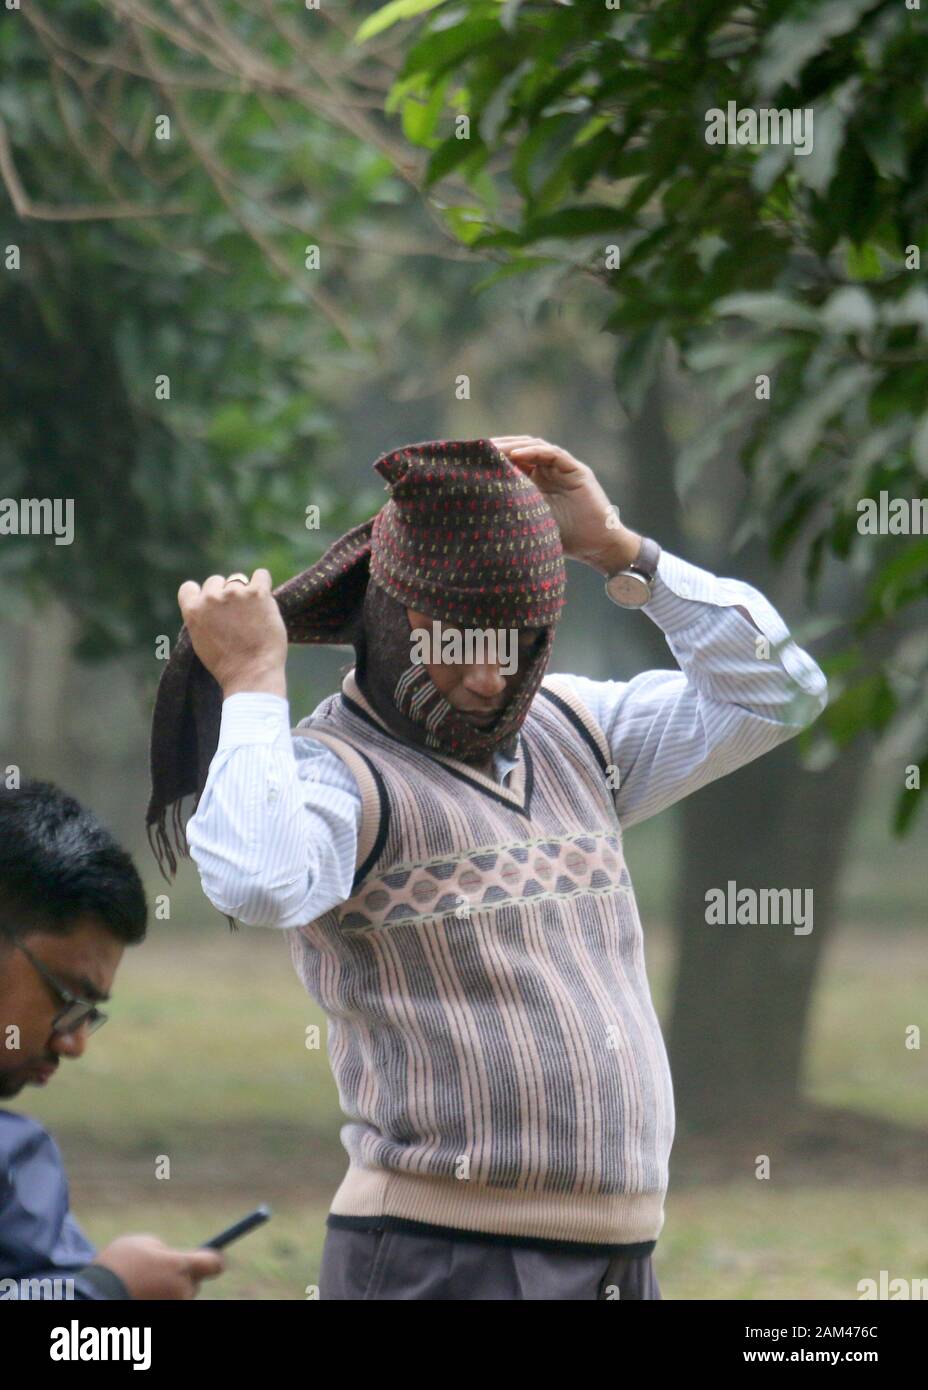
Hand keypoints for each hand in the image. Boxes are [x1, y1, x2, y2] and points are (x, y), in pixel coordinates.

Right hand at [92, 1234, 224, 1299]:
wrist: (93, 1297)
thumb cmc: (117, 1265)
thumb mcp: (140, 1242)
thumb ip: (163, 1247)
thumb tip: (172, 1255)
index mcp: (181, 1266)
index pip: (214, 1264)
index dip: (212, 1260)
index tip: (210, 1259)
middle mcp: (182, 1291)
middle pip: (194, 1283)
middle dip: (181, 1277)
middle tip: (158, 1272)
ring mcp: (173, 1307)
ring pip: (179, 1296)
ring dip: (168, 1290)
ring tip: (142, 1285)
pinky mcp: (165, 1315)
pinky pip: (167, 1304)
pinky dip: (158, 1299)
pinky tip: (140, 1295)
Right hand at [177, 569, 287, 697]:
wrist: (251, 674)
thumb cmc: (228, 665)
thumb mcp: (201, 642)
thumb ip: (201, 619)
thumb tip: (209, 605)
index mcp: (193, 610)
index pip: (189, 588)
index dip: (201, 595)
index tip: (211, 605)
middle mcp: (211, 598)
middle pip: (215, 581)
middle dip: (224, 595)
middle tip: (237, 616)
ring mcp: (235, 594)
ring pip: (238, 580)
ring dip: (244, 592)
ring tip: (253, 614)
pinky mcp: (258, 594)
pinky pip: (262, 575)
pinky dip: (264, 583)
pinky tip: (265, 598)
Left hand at [490, 437, 640, 572]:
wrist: (596, 548)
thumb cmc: (565, 540)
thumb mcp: (529, 520)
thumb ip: (512, 508)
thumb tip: (475, 507)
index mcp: (535, 482)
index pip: (511, 462)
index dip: (492, 458)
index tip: (470, 460)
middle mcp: (548, 471)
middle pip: (520, 450)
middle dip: (499, 448)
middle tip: (477, 449)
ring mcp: (562, 469)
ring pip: (534, 447)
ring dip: (513, 446)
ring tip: (493, 450)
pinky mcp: (576, 470)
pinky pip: (553, 453)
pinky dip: (534, 452)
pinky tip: (515, 455)